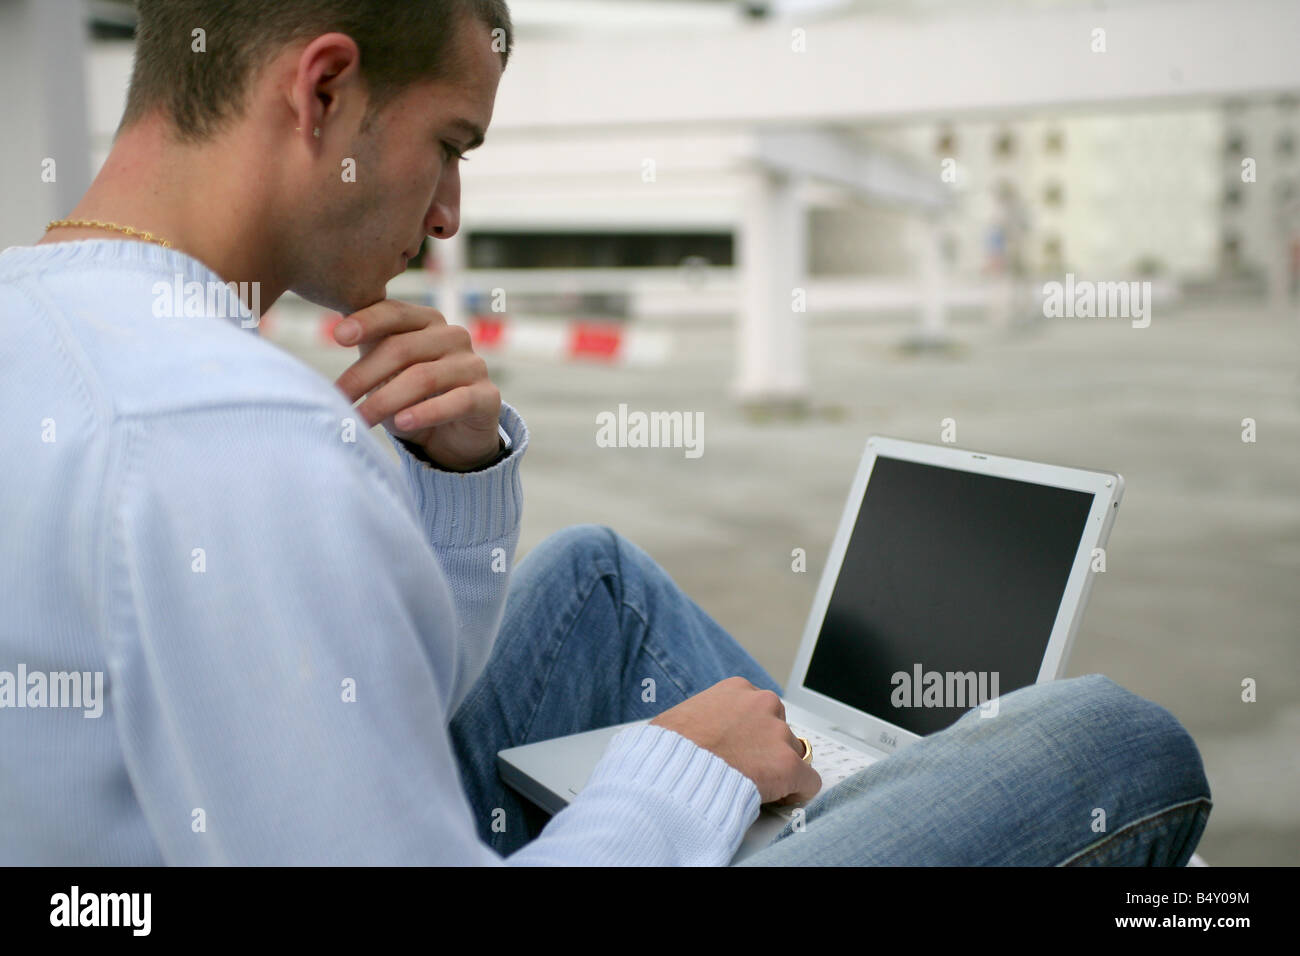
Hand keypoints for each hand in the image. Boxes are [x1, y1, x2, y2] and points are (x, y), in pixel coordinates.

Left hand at [332, 300, 501, 470]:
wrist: (452, 438)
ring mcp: (473, 365)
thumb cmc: (412, 399)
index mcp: (427, 322)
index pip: (394, 313)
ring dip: (386, 400)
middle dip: (364, 375)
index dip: (367, 322)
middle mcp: (453, 336)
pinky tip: (401, 423)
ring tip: (361, 420)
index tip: (337, 336)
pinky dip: (425, 413)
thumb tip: (337, 332)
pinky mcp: (487, 396)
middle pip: (402, 348)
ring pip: (423, 377)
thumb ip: (370, 349)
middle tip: (338, 398)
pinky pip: (455, 401)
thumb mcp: (386, 372)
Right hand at [650, 677, 820, 805]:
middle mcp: (763, 704)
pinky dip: (798, 792)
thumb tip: (692, 733)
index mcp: (737, 689)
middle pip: (779, 728)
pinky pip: (809, 781)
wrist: (675, 771)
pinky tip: (783, 799)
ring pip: (794, 754)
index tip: (744, 749)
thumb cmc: (669, 748)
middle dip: (768, 748)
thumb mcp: (681, 716)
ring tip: (760, 787)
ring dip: (780, 769)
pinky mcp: (788, 765)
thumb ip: (701, 717)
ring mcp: (778, 734)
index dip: (752, 733)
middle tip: (750, 769)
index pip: (759, 709)